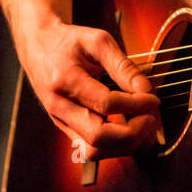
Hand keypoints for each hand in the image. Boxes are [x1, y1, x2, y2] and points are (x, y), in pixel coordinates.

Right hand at [19, 18, 160, 159]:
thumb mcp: (98, 41)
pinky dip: (114, 145)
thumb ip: (123, 66)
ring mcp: (59, 121)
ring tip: (142, 125)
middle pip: (98, 136)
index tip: (153, 98)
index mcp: (64, 80)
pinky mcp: (64, 127)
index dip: (136, 104)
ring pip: (94, 150)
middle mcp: (58, 106)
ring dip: (124, 144)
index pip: (106, 104)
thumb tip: (145, 90)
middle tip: (150, 117)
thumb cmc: (68, 41)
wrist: (38, 45)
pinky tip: (129, 130)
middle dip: (132, 132)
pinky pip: (90, 148)